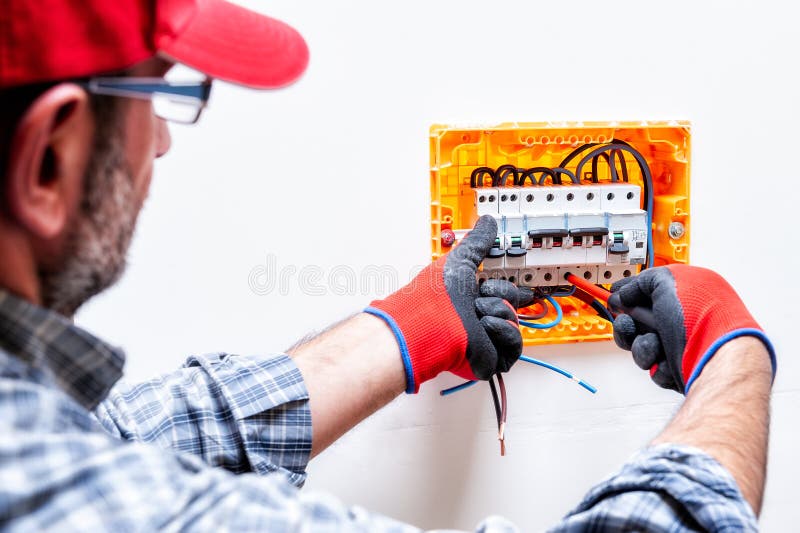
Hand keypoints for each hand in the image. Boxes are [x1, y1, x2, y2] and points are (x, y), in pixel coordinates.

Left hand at [365, 215, 533, 392]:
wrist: (430, 322)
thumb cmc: (435, 295)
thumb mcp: (461, 260)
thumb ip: (478, 242)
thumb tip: (488, 222)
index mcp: (474, 296)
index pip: (503, 291)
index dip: (509, 285)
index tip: (512, 278)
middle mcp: (480, 317)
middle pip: (512, 302)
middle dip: (499, 293)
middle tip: (481, 293)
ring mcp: (486, 338)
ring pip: (514, 320)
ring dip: (497, 310)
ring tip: (477, 312)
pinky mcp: (492, 356)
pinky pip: (514, 342)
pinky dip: (503, 329)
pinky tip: (485, 325)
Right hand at [609, 264, 775, 392]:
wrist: (714, 358)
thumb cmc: (701, 318)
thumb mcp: (665, 281)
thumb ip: (639, 282)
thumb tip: (623, 294)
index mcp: (686, 293)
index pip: (650, 290)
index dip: (630, 295)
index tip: (616, 299)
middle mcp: (684, 317)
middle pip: (640, 321)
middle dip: (628, 325)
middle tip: (630, 326)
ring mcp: (682, 343)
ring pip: (642, 346)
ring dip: (643, 347)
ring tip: (656, 346)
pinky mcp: (680, 367)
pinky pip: (653, 366)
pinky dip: (656, 364)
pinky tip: (668, 361)